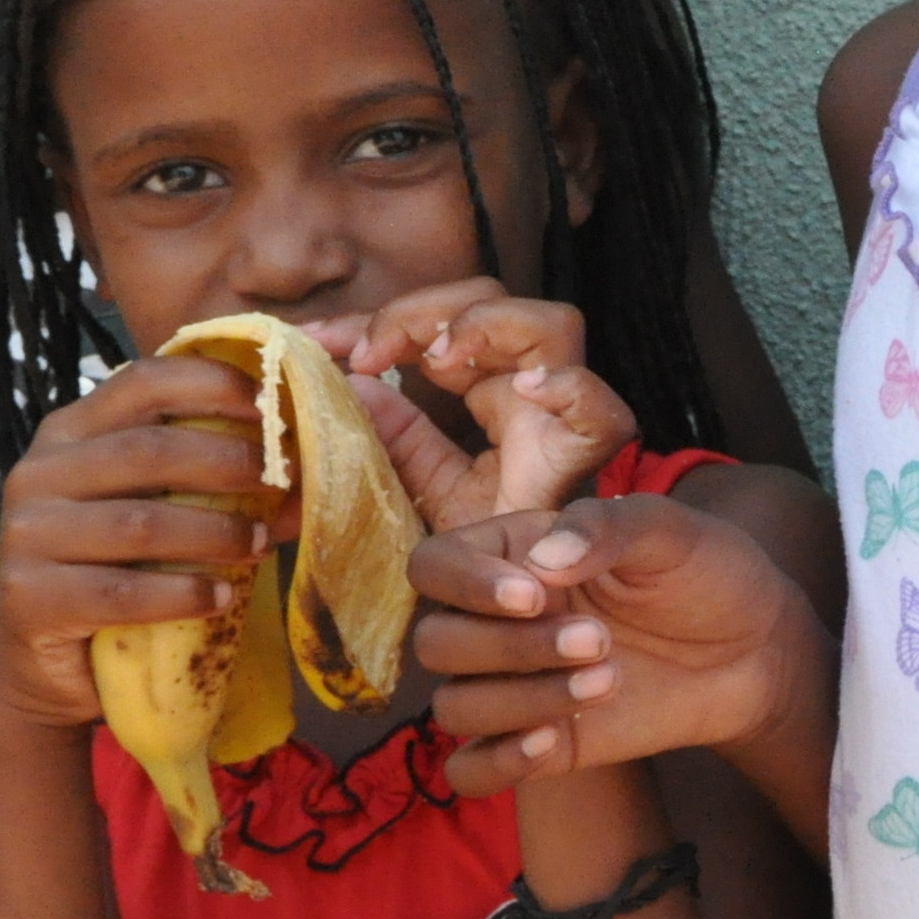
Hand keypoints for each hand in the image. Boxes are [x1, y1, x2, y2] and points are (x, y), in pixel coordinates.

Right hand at [0, 356, 275, 730]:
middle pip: (149, 451)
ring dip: (215, 533)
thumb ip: (211, 480)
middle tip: (282, 484)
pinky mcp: (29, 597)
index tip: (276, 408)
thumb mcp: (156, 512)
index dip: (214, 386)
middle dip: (229, 464)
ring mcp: (26, 535)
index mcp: (70, 432)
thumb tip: (306, 470)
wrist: (43, 670)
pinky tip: (220, 599)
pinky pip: (121, 592)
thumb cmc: (113, 573)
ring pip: (141, 524)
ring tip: (260, 546)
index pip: (144, 383)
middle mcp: (39, 473)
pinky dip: (181, 594)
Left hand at [313, 278, 636, 527]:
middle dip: (425, 311)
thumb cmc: (480, 557)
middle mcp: (527, 392)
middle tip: (371, 352)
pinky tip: (524, 389)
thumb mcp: (425, 491)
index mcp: (488, 391)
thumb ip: (397, 438)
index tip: (318, 339)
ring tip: (437, 359)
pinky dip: (567, 390)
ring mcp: (558, 421)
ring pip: (553, 326)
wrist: (515, 617)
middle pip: (494, 301)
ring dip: (487, 328)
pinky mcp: (584, 464)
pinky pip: (600, 413)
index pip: (440, 324)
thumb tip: (352, 384)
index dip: (380, 319)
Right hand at [408, 494, 827, 796]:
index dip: (467, 584)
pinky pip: (470, 770)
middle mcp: (498, 620)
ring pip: (453, 707)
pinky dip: (497, 764)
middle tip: (600, 640)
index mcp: (514, 553)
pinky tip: (554, 741)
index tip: (537, 595)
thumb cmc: (707, 574)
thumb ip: (607, 527)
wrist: (753, 650)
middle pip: (436, 643)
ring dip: (521, 700)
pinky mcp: (539, 742)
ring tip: (608, 681)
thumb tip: (545, 560)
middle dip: (511, 648)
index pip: (433, 565)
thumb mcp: (670, 531)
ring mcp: (514, 684)